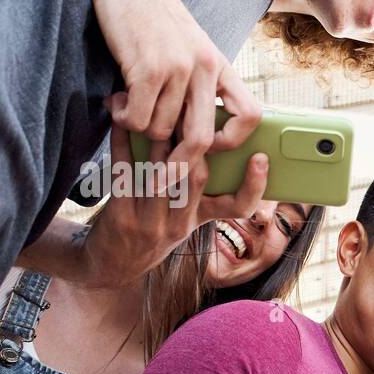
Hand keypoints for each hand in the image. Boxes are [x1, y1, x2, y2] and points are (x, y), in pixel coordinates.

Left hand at [73, 107, 270, 288]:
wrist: (112, 264)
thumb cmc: (150, 232)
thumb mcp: (181, 220)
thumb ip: (196, 192)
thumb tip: (208, 145)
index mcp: (199, 221)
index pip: (237, 208)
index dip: (254, 185)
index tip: (261, 158)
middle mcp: (179, 224)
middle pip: (197, 179)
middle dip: (197, 143)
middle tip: (193, 111)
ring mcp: (150, 223)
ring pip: (162, 173)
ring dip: (160, 137)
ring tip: (159, 109)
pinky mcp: (122, 216)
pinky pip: (126, 174)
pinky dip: (123, 145)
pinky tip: (121, 124)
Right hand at [88, 0, 260, 175]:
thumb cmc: (154, 15)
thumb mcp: (189, 47)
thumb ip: (195, 83)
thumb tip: (188, 130)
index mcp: (220, 66)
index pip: (250, 115)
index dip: (233, 140)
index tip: (210, 148)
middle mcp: (206, 68)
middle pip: (201, 139)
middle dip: (178, 167)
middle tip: (158, 178)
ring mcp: (178, 68)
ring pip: (162, 130)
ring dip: (139, 130)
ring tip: (125, 109)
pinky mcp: (147, 67)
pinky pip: (137, 117)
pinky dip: (123, 119)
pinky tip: (114, 102)